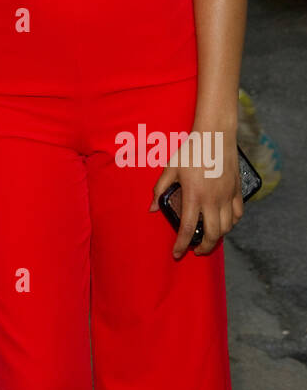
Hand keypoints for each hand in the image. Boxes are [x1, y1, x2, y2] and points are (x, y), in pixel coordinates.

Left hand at [150, 126, 243, 258]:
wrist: (215, 135)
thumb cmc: (191, 150)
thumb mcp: (171, 168)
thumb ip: (160, 189)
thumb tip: (152, 208)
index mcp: (194, 196)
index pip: (188, 229)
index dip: (181, 245)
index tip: (177, 254)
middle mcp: (213, 200)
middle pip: (213, 235)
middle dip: (204, 248)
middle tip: (196, 250)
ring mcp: (227, 196)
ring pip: (227, 228)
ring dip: (218, 237)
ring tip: (208, 237)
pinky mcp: (237, 190)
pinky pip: (237, 214)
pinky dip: (231, 223)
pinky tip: (224, 222)